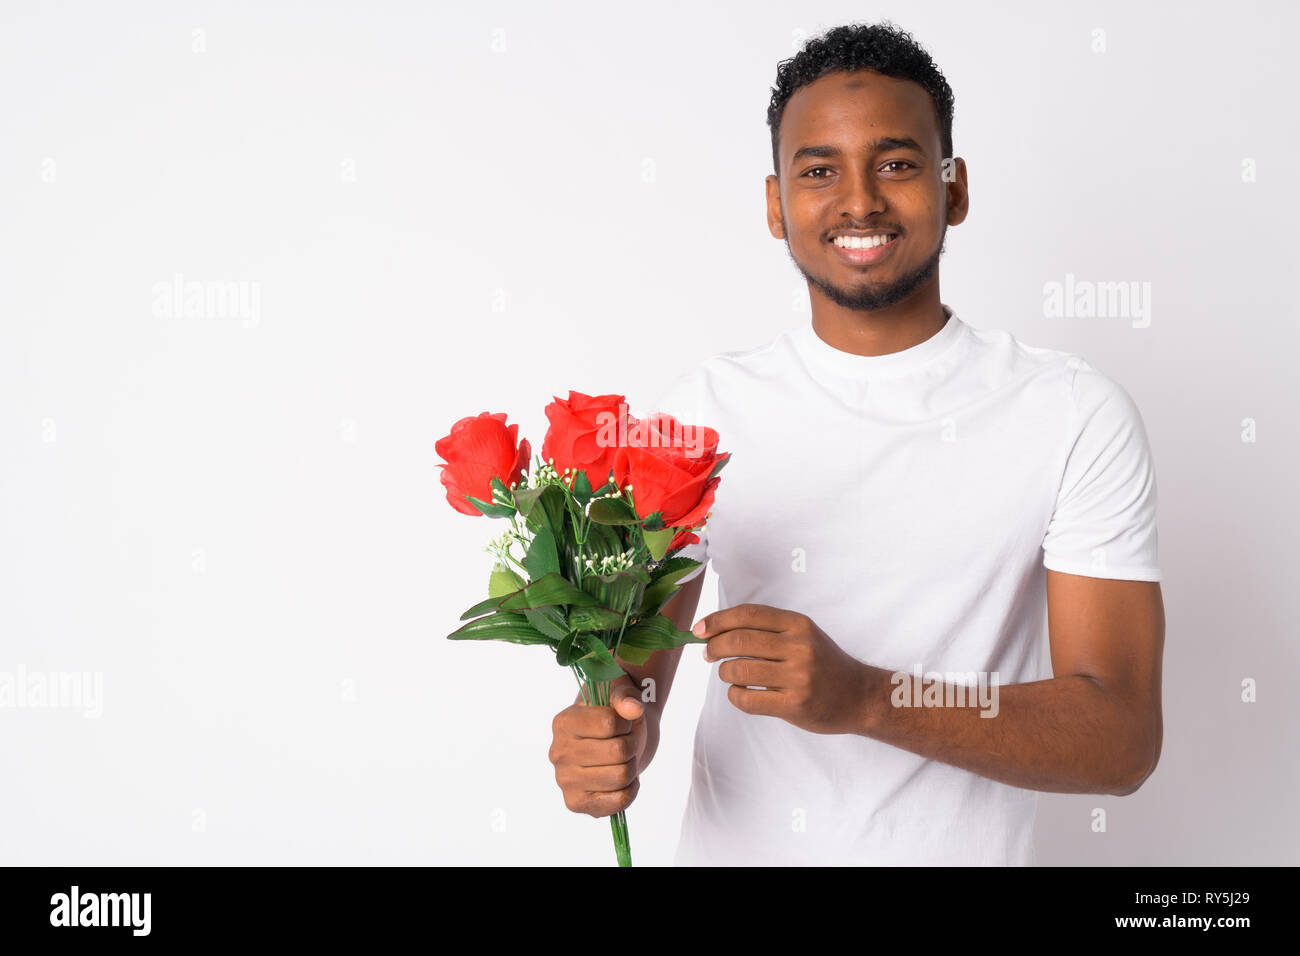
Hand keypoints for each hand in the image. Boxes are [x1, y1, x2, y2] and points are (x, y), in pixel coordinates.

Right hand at [548, 675, 646, 817]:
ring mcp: (565, 781)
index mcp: (564, 722)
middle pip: (618, 751)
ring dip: (632, 766)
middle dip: (632, 744)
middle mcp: (559, 753)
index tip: (622, 721)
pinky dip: (631, 789)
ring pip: (620, 776)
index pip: (609, 723)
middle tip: (626, 741)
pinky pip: (618, 802)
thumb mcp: (620, 693)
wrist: (614, 741)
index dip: (627, 721)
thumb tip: (633, 709)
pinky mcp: (576, 803)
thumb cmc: (614, 714)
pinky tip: (625, 780)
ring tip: (623, 759)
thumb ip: (626, 696)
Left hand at [694, 603, 869, 735]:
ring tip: (729, 674)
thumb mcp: (803, 635)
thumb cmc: (823, 664)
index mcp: (799, 624)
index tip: (699, 629)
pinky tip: (740, 692)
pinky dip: (735, 695)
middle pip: (739, 640)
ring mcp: (798, 677)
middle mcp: (799, 647)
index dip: (717, 620)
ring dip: (725, 672)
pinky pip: (748, 699)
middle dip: (714, 646)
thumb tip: (715, 631)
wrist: (859, 696)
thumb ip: (768, 630)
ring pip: (739, 669)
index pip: (748, 614)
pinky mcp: (795, 705)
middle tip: (708, 654)